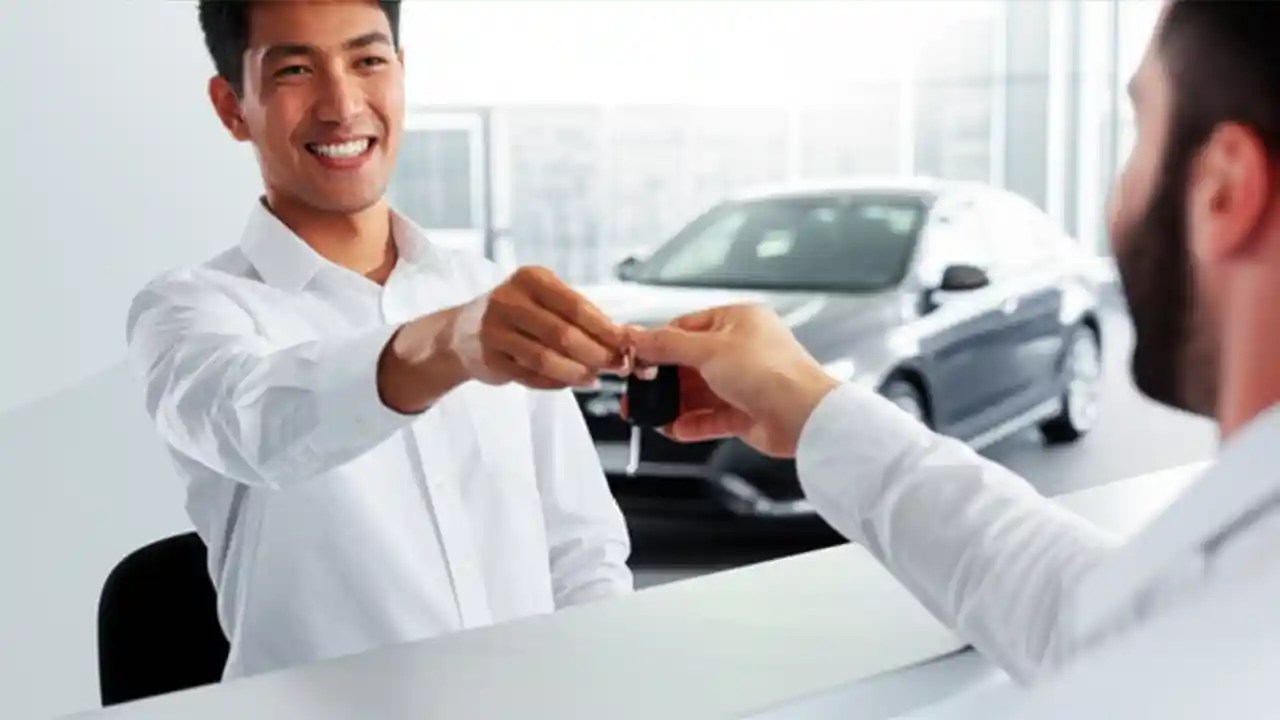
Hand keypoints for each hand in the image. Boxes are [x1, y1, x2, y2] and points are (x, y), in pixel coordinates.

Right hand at [449, 266, 626, 388]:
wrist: (464, 331)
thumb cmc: (519, 314)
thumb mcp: (544, 301)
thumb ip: (580, 317)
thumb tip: (623, 340)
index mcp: (531, 279)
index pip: (576, 306)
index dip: (605, 329)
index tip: (626, 344)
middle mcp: (509, 300)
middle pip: (563, 334)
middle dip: (596, 354)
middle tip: (616, 366)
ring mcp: (495, 330)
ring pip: (546, 359)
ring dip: (576, 373)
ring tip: (593, 378)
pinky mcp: (490, 359)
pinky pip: (531, 376)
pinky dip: (556, 383)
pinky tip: (570, 382)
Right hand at [627, 304, 838, 457]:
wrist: (804, 417)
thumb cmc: (772, 373)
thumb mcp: (708, 350)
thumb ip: (667, 345)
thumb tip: (637, 336)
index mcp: (739, 321)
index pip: (687, 326)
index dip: (659, 342)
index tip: (636, 357)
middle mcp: (743, 349)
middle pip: (690, 362)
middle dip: (663, 379)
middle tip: (638, 390)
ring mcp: (745, 382)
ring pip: (699, 392)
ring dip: (674, 404)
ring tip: (649, 414)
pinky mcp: (747, 412)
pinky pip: (711, 417)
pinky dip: (692, 423)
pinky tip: (674, 428)